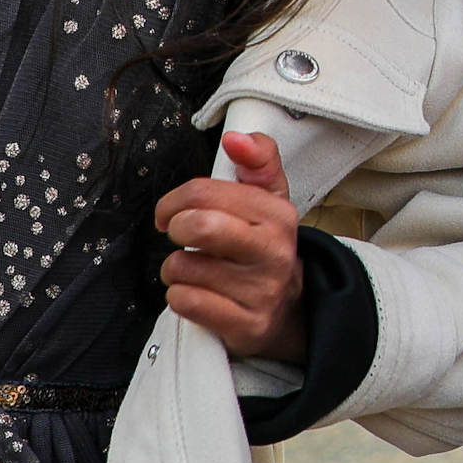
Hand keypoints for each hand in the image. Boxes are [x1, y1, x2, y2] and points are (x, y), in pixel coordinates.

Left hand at [157, 131, 308, 361]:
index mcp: (277, 213)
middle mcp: (274, 251)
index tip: (172, 212)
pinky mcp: (247, 324)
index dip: (174, 200)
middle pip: (199, 226)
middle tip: (179, 236)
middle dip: (176, 229)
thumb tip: (236, 138)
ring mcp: (262, 290)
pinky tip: (196, 294)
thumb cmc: (264, 247)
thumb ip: (256, 159)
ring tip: (194, 270)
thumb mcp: (268, 199)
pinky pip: (187, 302)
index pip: (205, 192)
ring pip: (184, 268)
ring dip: (176, 269)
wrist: (290, 310)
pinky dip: (180, 297)